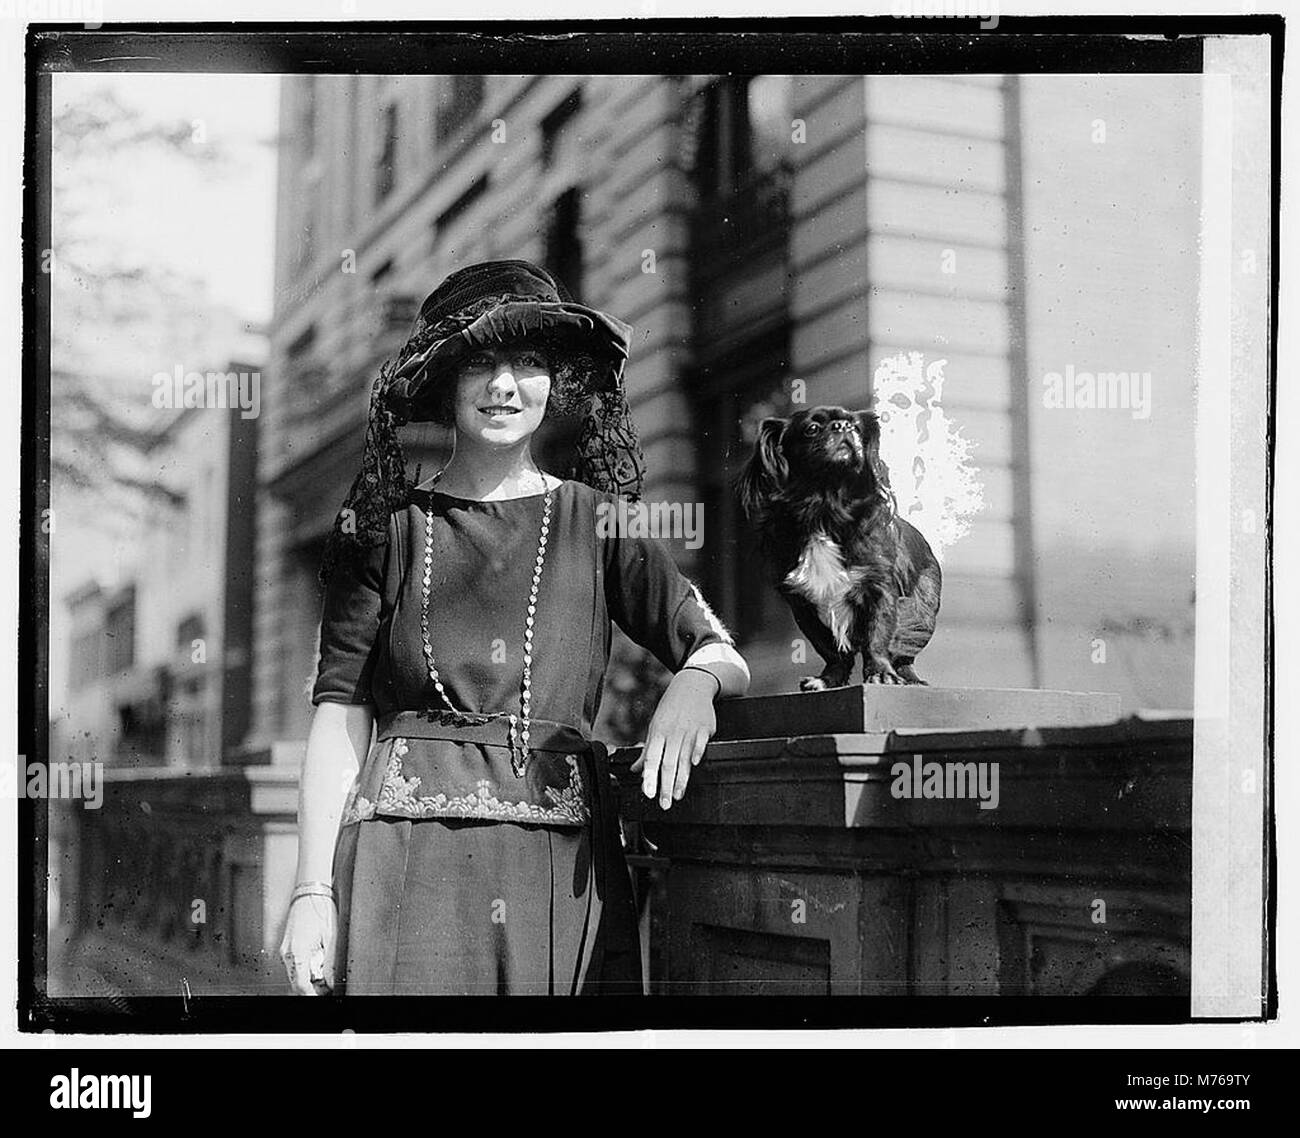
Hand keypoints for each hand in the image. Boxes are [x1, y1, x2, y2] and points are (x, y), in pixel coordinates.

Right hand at [279, 895, 336, 994]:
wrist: (310, 891)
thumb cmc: (321, 909)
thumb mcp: (331, 938)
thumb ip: (331, 963)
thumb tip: (332, 982)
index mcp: (297, 952)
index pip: (301, 986)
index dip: (313, 995)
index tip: (325, 995)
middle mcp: (287, 953)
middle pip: (297, 982)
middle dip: (313, 987)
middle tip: (329, 984)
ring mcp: (285, 949)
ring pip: (296, 974)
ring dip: (310, 977)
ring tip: (326, 968)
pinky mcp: (288, 945)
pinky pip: (296, 964)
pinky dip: (307, 967)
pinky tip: (319, 958)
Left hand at [631, 668, 717, 808]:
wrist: (692, 686)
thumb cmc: (671, 709)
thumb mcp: (656, 726)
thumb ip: (648, 751)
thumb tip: (635, 770)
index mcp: (658, 734)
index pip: (652, 759)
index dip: (650, 777)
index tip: (649, 794)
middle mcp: (672, 734)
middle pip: (668, 763)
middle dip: (666, 786)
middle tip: (665, 804)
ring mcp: (689, 731)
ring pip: (683, 758)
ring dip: (681, 778)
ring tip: (678, 795)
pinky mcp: (704, 728)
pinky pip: (700, 742)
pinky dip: (697, 752)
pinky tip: (695, 764)